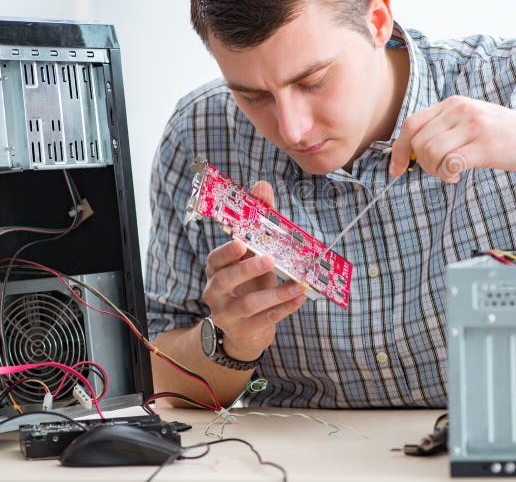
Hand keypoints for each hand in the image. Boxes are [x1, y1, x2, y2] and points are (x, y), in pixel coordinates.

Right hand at [201, 181, 306, 360]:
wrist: (245, 328)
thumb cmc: (250, 282)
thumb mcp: (253, 253)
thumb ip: (258, 220)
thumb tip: (262, 185)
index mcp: (216, 270)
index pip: (215, 259)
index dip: (227, 251)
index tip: (242, 243)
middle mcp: (216, 291)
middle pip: (226, 280)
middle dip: (248, 270)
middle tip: (270, 259)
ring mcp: (227, 314)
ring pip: (249, 304)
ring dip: (276, 293)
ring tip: (298, 285)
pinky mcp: (243, 331)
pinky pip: (265, 320)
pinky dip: (285, 309)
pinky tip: (300, 299)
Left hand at [389, 96, 515, 181]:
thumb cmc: (504, 134)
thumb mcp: (470, 121)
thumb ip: (443, 129)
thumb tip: (411, 151)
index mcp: (452, 104)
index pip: (411, 124)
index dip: (398, 150)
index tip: (397, 169)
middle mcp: (460, 109)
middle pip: (417, 141)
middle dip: (421, 163)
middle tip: (439, 171)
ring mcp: (473, 126)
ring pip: (430, 153)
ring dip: (435, 171)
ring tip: (450, 173)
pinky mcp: (485, 145)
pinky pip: (450, 162)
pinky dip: (448, 174)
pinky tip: (458, 175)